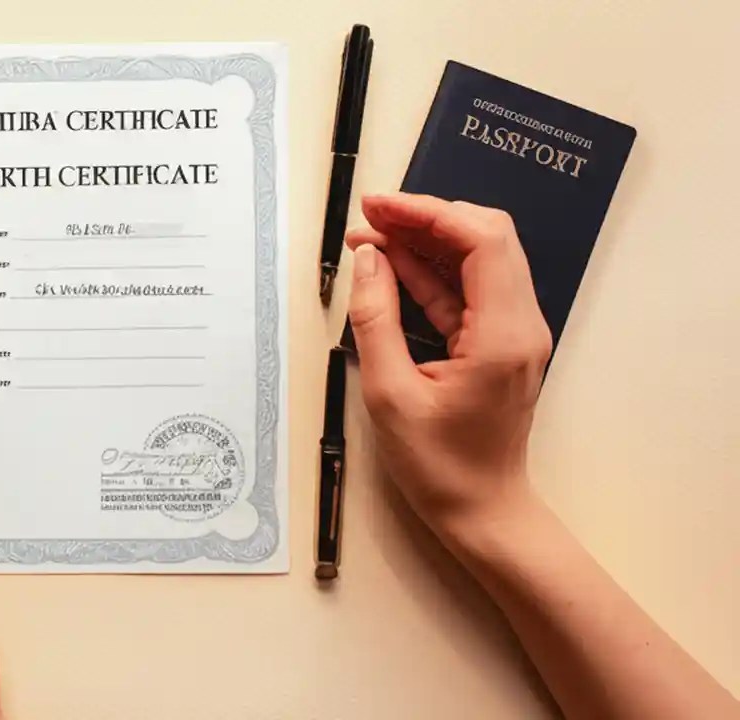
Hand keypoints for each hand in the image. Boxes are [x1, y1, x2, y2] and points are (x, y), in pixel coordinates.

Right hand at [345, 193, 552, 543]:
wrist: (482, 512)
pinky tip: (388, 268)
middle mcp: (520, 324)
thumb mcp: (390, 394)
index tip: (379, 208)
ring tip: (369, 237)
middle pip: (485, 238)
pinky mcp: (497, 344)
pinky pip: (466, 291)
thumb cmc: (439, 467)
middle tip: (369, 217)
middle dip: (426, 218)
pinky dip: (429, 273)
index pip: (482, 240)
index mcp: (503, 334)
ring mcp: (512, 333)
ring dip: (424, 243)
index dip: (429, 212)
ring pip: (475, 260)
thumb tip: (368, 259)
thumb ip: (376, 319)